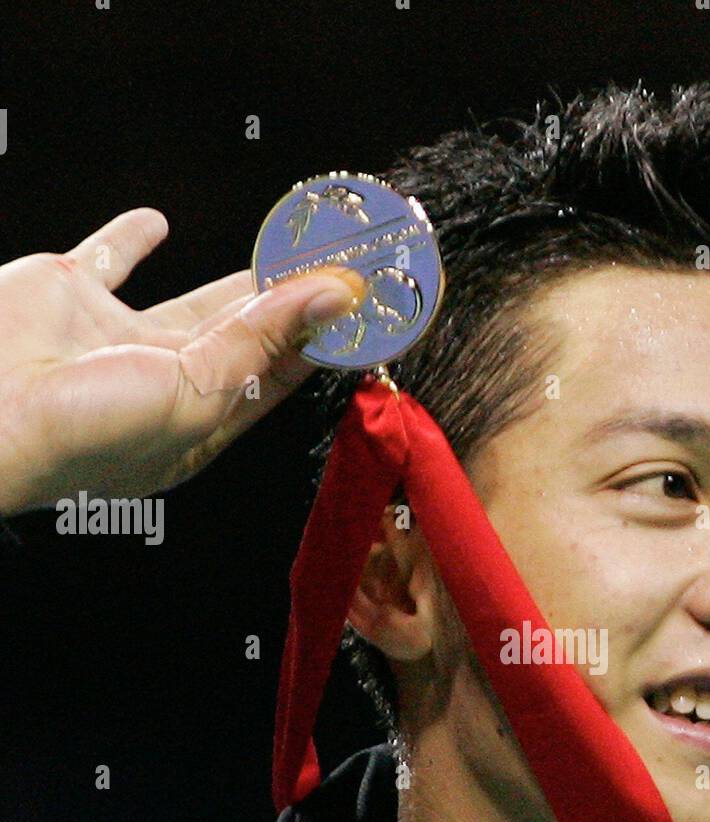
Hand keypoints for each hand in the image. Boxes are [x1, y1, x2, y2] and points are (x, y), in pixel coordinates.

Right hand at [0, 207, 363, 514]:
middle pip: (248, 336)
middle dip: (292, 306)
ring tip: (282, 253)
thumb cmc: (85, 433)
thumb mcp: (198, 389)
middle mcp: (165, 383)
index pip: (281, 374)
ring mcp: (116, 339)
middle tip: (336, 269)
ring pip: (195, 301)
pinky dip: (135, 240)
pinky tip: (158, 223)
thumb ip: (263, 338)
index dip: (322, 340)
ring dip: (238, 280)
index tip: (362, 307)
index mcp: (203, 422)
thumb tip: (332, 295)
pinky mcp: (70, 297)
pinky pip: (110, 259)